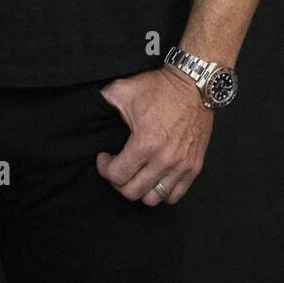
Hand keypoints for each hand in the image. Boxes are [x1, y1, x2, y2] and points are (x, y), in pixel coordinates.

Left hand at [95, 66, 213, 204]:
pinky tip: (155, 176)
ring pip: (154, 199)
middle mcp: (164, 160)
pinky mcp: (194, 167)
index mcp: (145, 143)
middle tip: (117, 167)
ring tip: (136, 173)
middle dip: (119, 182)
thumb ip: (103, 101)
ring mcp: (181, 166)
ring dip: (140, 189)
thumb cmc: (160, 87)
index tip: (104, 158)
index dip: (104, 169)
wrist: (194, 84)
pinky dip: (162, 191)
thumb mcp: (124, 89)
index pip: (117, 175)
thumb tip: (88, 109)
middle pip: (133, 192)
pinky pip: (175, 195)